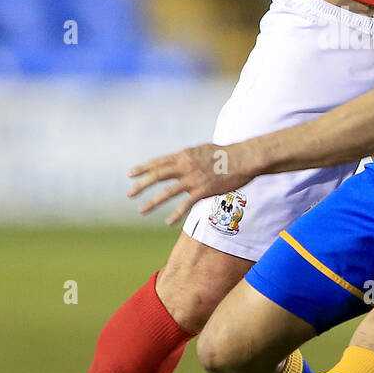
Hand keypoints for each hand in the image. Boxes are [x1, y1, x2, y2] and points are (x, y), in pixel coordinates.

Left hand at [128, 143, 246, 224]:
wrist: (244, 158)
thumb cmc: (226, 154)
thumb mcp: (202, 150)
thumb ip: (189, 157)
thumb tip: (181, 161)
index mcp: (184, 155)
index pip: (158, 162)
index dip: (143, 168)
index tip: (130, 174)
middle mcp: (185, 166)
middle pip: (157, 176)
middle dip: (141, 185)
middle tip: (129, 194)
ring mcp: (194, 179)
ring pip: (167, 192)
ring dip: (152, 202)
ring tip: (141, 210)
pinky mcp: (203, 190)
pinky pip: (185, 204)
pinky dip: (175, 214)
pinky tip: (167, 222)